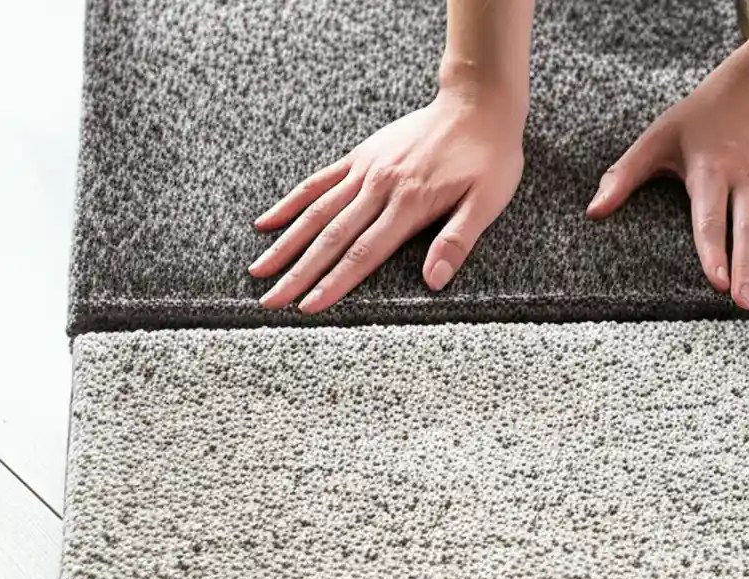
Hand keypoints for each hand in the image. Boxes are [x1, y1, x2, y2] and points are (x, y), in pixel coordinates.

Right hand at [250, 89, 525, 313]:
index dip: (334, 283)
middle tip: (270, 301)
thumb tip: (434, 282)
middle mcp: (380, 187)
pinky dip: (291, 203)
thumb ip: (457, 241)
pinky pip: (319, 182)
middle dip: (297, 273)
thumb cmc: (489, 157)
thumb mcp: (487, 201)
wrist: (478, 102)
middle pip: (331, 238)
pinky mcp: (361, 156)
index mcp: (410, 204)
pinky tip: (266, 222)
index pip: (363, 254)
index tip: (307, 307)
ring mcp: (365, 170)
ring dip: (285, 243)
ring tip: (258, 270)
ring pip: (316, 212)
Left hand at [585, 69, 748, 309]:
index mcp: (710, 172)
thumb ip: (624, 176)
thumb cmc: (699, 118)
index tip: (716, 280)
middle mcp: (747, 180)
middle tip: (744, 302)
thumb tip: (594, 211)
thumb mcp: (656, 139)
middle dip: (748, 267)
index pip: (711, 218)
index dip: (714, 250)